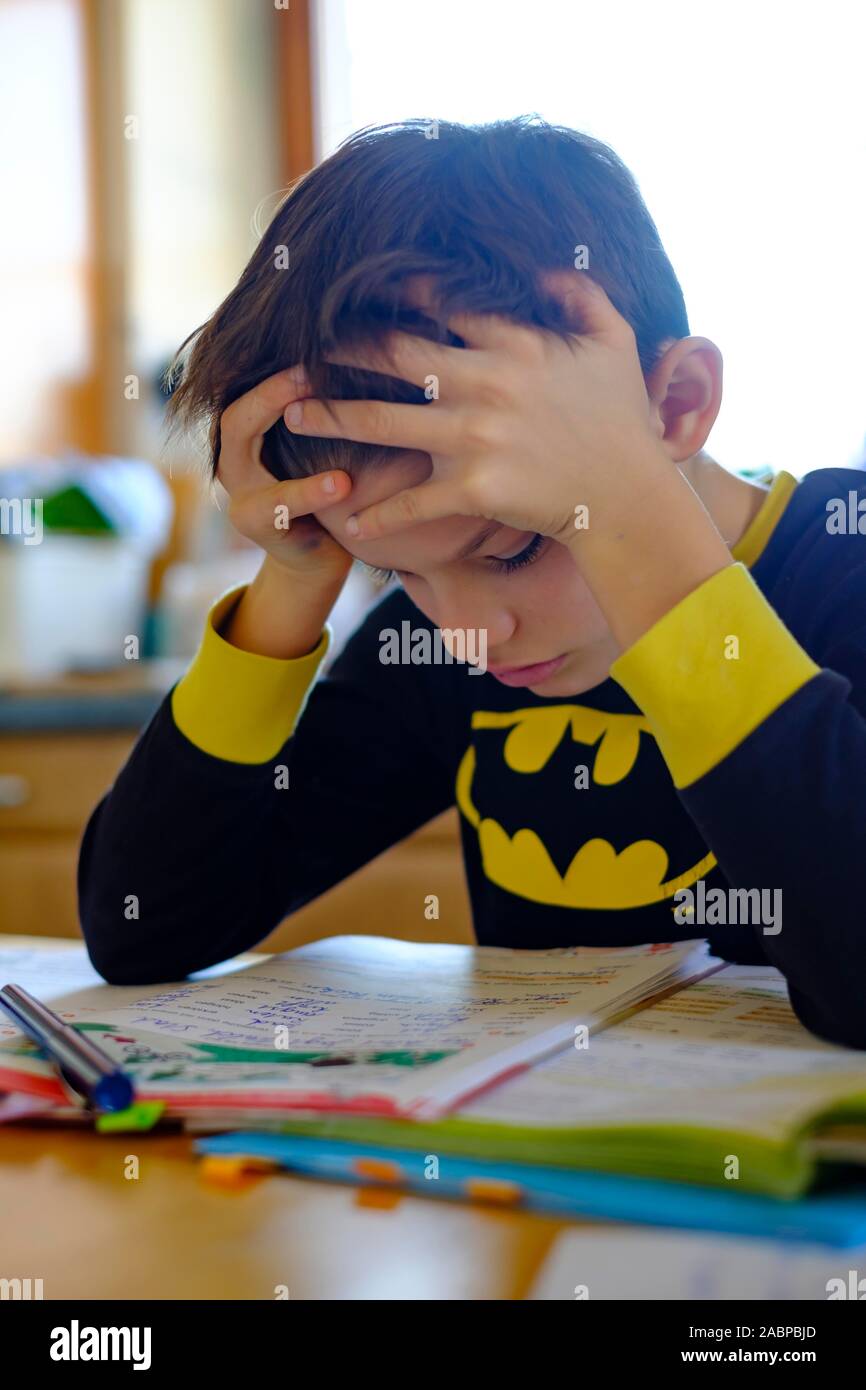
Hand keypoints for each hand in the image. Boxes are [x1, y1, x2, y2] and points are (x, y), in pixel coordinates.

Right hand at [216, 365, 353, 584]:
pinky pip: (278, 507)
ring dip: (287, 431)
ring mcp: (238, 495)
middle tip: (310, 371)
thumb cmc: (329, 492)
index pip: (246, 387)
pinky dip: (310, 492)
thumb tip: (366, 347)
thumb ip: (326, 409)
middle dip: (270, 393)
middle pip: (235, 418)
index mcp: (247, 436)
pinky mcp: (254, 528)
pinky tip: (344, 482)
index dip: (274, 367)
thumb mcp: (324, 446)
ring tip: (332, 416)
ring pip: (247, 458)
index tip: (315, 342)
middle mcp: (233, 463)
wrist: (320, 561)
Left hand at [283, 272, 664, 547]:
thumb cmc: (622, 419)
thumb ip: (581, 294)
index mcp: (514, 343)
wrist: (626, 495)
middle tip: (302, 346)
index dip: (398, 292)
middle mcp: (484, 384)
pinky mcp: (471, 490)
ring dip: (332, 416)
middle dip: (343, 347)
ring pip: (383, 422)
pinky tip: (346, 522)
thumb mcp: (616, 340)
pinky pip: (411, 501)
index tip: (363, 286)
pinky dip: (377, 514)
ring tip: (293, 412)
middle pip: (395, 355)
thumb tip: (545, 265)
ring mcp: (473, 439)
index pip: (443, 303)